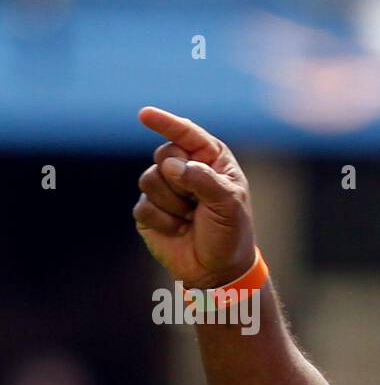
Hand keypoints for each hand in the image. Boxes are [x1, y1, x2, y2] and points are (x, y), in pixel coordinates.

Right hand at [133, 107, 255, 289]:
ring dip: (173, 204)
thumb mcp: (228, 205)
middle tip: (198, 203)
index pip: (187, 134)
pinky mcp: (148, 209)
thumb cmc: (230, 233)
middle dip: (180, 181)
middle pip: (163, 155)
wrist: (218, 269)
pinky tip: (178, 230)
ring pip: (149, 179)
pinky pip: (143, 206)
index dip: (166, 123)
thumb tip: (171, 166)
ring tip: (190, 218)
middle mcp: (186, 169)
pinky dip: (163, 221)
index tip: (145, 115)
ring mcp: (164, 188)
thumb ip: (203, 180)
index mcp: (211, 160)